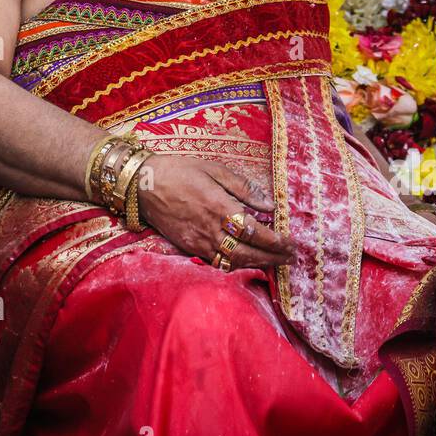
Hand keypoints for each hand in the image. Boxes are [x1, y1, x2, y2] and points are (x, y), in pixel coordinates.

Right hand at [136, 155, 294, 270]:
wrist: (144, 185)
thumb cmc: (181, 171)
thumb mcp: (214, 169)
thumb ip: (243, 187)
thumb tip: (269, 203)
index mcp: (219, 207)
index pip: (255, 232)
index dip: (276, 241)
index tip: (291, 243)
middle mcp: (210, 229)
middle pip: (248, 253)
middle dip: (273, 257)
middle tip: (290, 258)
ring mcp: (199, 242)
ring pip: (234, 262)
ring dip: (257, 264)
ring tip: (275, 262)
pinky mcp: (189, 248)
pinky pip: (217, 263)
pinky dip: (236, 266)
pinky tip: (247, 262)